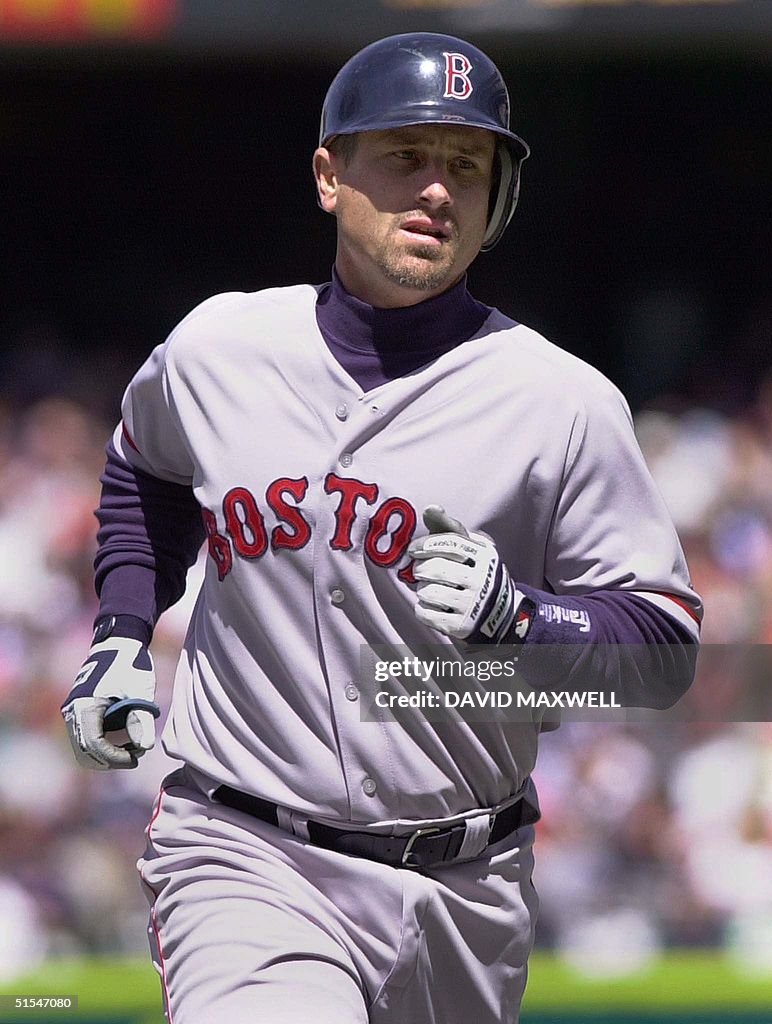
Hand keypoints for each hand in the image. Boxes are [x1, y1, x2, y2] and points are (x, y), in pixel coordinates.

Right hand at [61, 631, 158, 769]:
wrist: (119, 643)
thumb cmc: (130, 664)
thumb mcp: (140, 690)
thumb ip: (141, 719)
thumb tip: (145, 747)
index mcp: (84, 706)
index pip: (93, 745)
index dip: (114, 757)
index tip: (136, 758)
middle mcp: (73, 711)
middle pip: (84, 752)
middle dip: (110, 760)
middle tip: (136, 756)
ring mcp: (75, 711)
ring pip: (85, 748)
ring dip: (107, 754)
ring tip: (135, 746)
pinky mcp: (81, 711)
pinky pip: (88, 737)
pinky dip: (105, 745)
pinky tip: (127, 738)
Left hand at [408, 505, 530, 643]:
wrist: (501, 615)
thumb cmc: (477, 574)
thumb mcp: (472, 549)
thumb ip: (449, 528)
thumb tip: (430, 509)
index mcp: (485, 556)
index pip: (449, 542)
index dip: (425, 544)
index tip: (413, 549)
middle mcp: (481, 579)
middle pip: (434, 568)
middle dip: (420, 569)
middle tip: (421, 571)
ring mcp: (472, 605)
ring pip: (427, 591)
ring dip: (422, 590)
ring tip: (431, 589)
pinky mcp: (461, 626)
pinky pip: (425, 613)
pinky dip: (422, 608)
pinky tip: (433, 606)